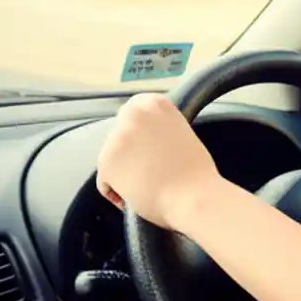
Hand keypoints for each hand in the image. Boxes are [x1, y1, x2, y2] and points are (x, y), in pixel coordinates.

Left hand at [96, 93, 226, 232]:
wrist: (194, 197)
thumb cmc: (195, 174)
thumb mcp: (181, 133)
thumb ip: (158, 127)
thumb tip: (143, 140)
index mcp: (154, 103)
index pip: (134, 111)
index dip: (141, 133)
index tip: (149, 145)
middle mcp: (132, 114)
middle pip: (120, 134)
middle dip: (129, 151)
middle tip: (149, 168)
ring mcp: (116, 138)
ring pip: (112, 158)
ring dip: (124, 172)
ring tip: (148, 184)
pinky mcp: (105, 163)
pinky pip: (105, 181)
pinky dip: (118, 192)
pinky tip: (138, 195)